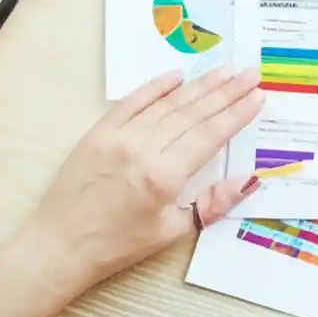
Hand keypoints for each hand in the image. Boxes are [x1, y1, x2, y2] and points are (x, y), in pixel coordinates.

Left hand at [0, 67, 264, 316]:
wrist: (60, 246)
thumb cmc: (117, 245)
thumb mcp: (171, 231)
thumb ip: (211, 203)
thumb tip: (247, 180)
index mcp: (163, 175)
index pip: (209, 135)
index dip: (236, 114)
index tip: (258, 96)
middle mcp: (142, 148)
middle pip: (193, 112)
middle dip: (225, 91)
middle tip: (249, 73)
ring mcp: (118, 137)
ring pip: (167, 103)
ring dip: (199, 85)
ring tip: (224, 70)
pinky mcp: (98, 133)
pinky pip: (132, 102)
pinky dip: (155, 87)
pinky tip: (177, 76)